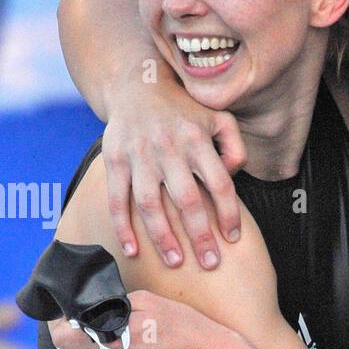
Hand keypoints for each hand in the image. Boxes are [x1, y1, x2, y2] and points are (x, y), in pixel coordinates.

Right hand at [101, 81, 247, 269]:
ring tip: (175, 262)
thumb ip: (234, 147)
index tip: (233, 238)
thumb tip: (234, 177)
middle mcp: (168, 147)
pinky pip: (117, 198)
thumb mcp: (218, 117)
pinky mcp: (114, 159)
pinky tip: (132, 250)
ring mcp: (139, 155)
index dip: (228, 213)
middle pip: (187, 199)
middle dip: (200, 235)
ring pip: (150, 203)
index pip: (219, 183)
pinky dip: (122, 227)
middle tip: (210, 264)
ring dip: (162, 236)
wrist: (137, 85)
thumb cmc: (184, 110)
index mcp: (197, 138)